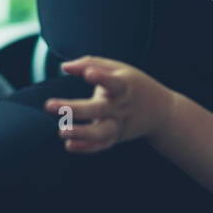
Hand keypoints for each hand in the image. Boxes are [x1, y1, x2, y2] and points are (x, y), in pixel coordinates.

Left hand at [43, 56, 172, 152]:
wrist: (163, 112)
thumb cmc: (133, 85)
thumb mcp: (119, 69)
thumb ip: (91, 63)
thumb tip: (64, 67)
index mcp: (124, 87)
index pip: (114, 82)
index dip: (101, 77)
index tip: (88, 73)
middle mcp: (121, 107)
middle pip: (98, 110)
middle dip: (75, 109)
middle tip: (49, 105)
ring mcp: (119, 125)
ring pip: (101, 133)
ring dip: (81, 133)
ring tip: (61, 131)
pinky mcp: (117, 138)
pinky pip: (101, 146)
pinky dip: (86, 148)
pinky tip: (69, 146)